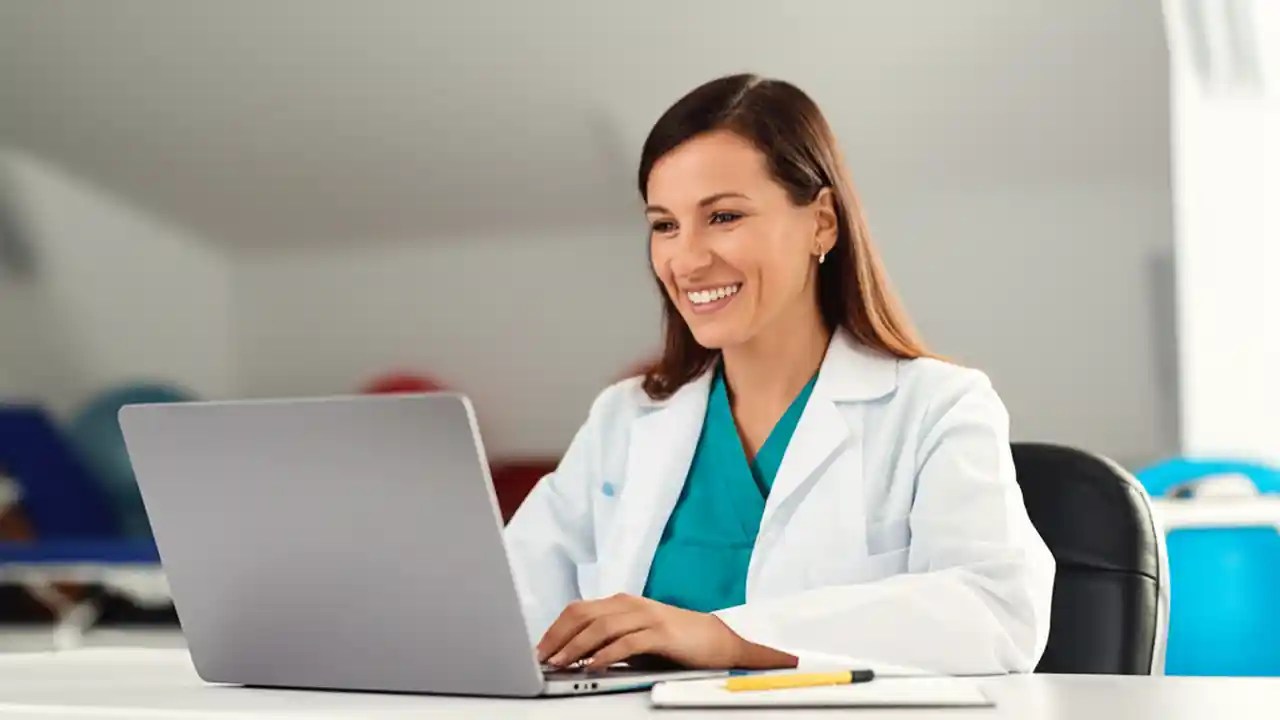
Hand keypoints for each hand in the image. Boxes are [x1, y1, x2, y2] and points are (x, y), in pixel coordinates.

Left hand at [536, 594, 796, 670]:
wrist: (714, 641)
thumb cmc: (672, 641)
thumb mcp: (634, 638)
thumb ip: (607, 641)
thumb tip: (574, 656)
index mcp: (621, 603)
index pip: (579, 610)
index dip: (556, 628)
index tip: (540, 649)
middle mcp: (630, 605)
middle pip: (584, 614)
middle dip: (558, 637)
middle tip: (542, 657)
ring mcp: (646, 616)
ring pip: (601, 626)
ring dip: (576, 647)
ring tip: (561, 663)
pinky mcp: (660, 633)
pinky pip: (627, 642)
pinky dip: (606, 654)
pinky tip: (594, 666)